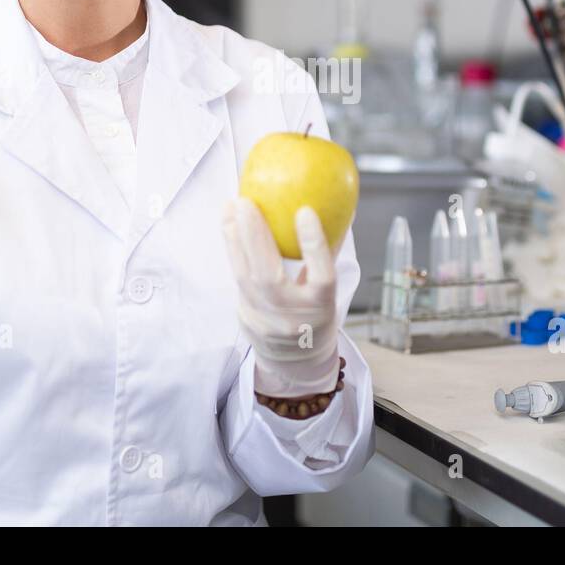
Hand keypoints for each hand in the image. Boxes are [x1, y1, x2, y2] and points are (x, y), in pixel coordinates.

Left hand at [222, 197, 339, 396]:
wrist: (298, 362)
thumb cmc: (317, 313)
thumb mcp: (329, 291)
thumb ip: (327, 254)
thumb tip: (334, 207)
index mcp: (321, 306)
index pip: (321, 275)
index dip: (314, 245)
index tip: (305, 211)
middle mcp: (292, 316)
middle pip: (270, 277)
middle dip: (255, 237)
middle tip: (247, 202)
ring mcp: (265, 320)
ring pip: (245, 278)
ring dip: (234, 239)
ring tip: (230, 207)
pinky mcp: (246, 319)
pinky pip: (238, 280)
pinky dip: (232, 251)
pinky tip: (229, 226)